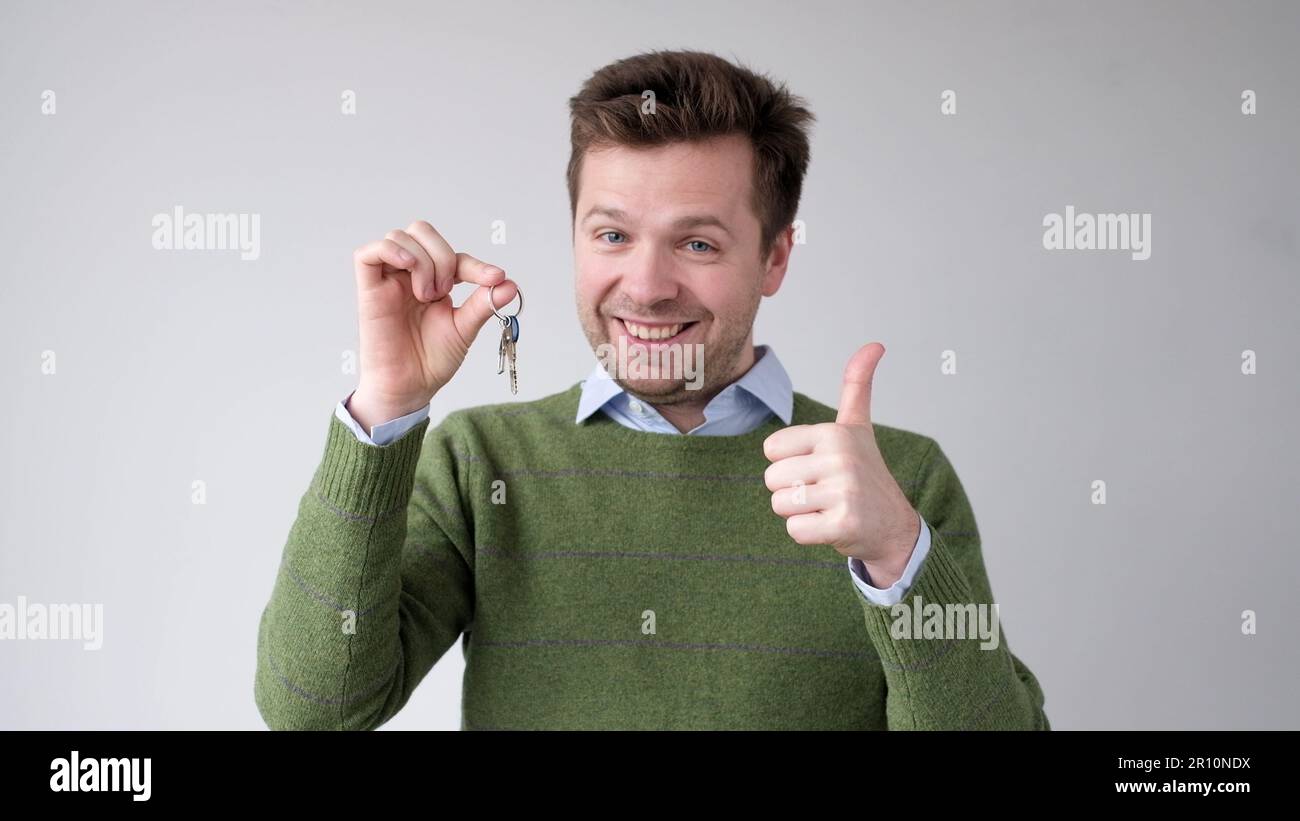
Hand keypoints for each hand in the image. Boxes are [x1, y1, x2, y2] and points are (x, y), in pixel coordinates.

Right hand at [348, 220, 516, 428]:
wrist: (411, 387)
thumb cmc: (432, 360)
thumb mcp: (464, 328)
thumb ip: (483, 303)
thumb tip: (510, 284)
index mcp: (433, 281)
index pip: (454, 256)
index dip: (476, 265)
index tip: (496, 279)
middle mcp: (409, 275)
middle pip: (421, 230)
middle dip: (443, 256)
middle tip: (445, 292)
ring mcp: (388, 280)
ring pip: (400, 236)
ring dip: (422, 261)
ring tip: (427, 295)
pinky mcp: (369, 290)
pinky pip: (368, 253)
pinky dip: (391, 249)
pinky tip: (408, 266)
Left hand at [763, 343, 920, 586]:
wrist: (893, 525)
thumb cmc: (866, 473)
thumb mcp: (858, 427)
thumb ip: (857, 386)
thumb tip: (875, 344)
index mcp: (834, 433)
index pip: (770, 450)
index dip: (788, 463)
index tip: (819, 467)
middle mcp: (840, 459)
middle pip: (772, 479)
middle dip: (792, 490)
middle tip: (824, 491)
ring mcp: (844, 492)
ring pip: (781, 505)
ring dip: (799, 512)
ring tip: (828, 506)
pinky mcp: (843, 524)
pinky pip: (794, 531)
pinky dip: (808, 533)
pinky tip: (832, 525)